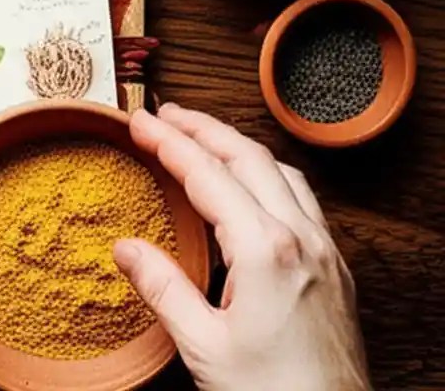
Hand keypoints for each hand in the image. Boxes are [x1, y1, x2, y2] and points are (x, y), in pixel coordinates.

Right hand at [116, 104, 370, 390]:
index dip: (169, 143)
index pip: (208, 176)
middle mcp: (301, 240)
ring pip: (282, 173)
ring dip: (239, 147)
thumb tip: (124, 247)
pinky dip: (268, 176)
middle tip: (165, 114)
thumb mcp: (202, 346)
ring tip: (204, 139)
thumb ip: (163, 289)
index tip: (139, 122)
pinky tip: (251, 189)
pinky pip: (302, 200)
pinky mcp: (335, 270)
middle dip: (204, 129)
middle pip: (249, 158)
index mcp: (265, 251)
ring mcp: (324, 252)